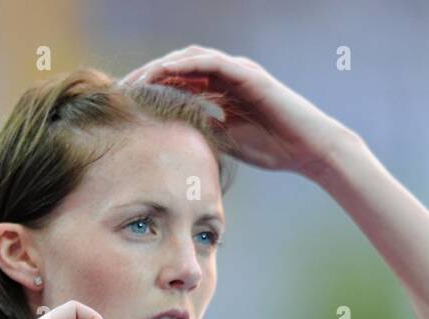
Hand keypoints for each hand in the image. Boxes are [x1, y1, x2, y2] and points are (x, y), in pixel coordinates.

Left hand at [120, 45, 351, 180]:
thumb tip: (174, 138)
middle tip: (121, 88)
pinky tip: (166, 73)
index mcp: (221, 90)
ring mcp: (237, 71)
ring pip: (190, 58)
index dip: (151, 88)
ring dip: (161, 66)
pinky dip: (186, 65)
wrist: (308, 149)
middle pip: (178, 66)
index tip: (126, 102)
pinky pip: (211, 62)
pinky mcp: (247, 73)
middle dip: (148, 74)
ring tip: (137, 79)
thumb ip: (204, 131)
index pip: (179, 82)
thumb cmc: (274, 148)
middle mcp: (227, 75)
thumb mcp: (228, 142)